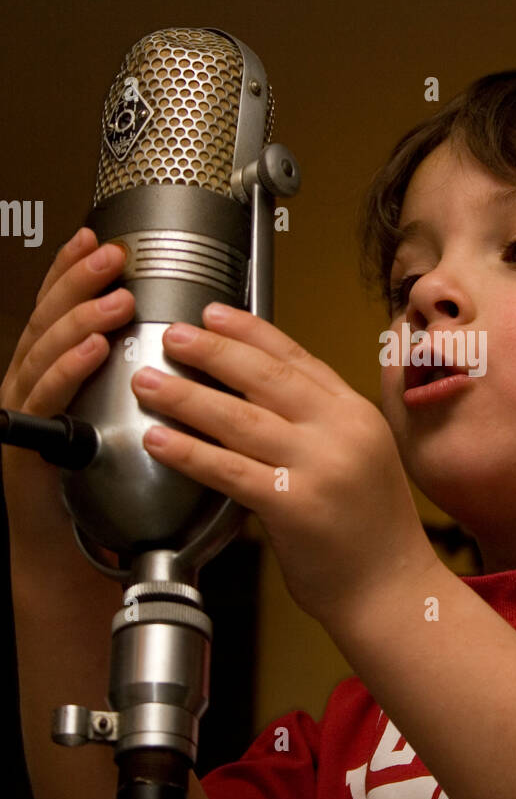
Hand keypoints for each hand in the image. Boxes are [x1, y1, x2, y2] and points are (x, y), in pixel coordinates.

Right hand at [1, 228, 133, 556]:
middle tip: (112, 255)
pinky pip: (47, 401)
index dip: (79, 272)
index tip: (101, 238)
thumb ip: (159, 390)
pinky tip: (92, 351)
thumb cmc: (112, 496)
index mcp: (65, 374)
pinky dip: (69, 371)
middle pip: (49, 318)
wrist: (78, 560)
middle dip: (79, 281)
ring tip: (112, 298)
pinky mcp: (28, 447)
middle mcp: (39, 386)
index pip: (67, 310)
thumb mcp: (140, 428)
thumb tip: (203, 349)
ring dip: (80, 320)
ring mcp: (30, 414)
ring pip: (44, 351)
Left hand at [130, 304, 438, 624]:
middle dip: (212, 350)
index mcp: (357, 414)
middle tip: (172, 335)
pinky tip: (160, 439)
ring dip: (186, 397)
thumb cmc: (370, 533)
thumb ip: (320, 425)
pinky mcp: (295, 506)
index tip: (214, 314)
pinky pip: (229, 469)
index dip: (251, 332)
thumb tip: (258, 393)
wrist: (392, 591)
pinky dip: (189, 451)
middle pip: (265, 376)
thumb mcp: (360, 459)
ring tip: (148, 382)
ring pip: (239, 418)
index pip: (298, 357)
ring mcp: (321, 466)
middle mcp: (343, 430)